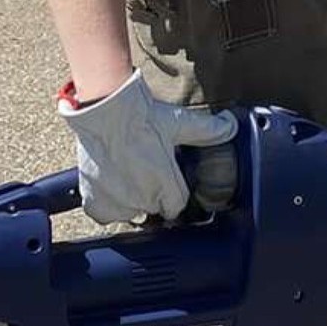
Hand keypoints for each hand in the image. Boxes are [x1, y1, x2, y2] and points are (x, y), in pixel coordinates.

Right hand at [58, 70, 238, 224]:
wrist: (105, 110)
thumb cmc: (142, 117)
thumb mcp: (180, 122)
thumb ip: (209, 130)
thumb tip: (232, 126)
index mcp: (166, 184)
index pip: (176, 206)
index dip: (174, 195)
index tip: (168, 183)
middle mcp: (142, 198)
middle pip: (153, 209)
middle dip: (153, 195)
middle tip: (147, 174)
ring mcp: (117, 201)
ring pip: (130, 213)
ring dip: (131, 202)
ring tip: (129, 180)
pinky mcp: (94, 200)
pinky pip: (104, 215)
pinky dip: (107, 206)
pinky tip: (111, 189)